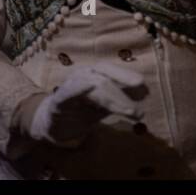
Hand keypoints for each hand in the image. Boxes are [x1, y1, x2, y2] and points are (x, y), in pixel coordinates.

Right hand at [26, 62, 146, 147]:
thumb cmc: (80, 111)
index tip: (143, 85)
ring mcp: (69, 87)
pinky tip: (89, 87)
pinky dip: (77, 88)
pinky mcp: (58, 102)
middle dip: (123, 95)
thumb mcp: (103, 105)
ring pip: (92, 88)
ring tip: (128, 112)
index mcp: (93, 75)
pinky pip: (67, 93)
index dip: (126, 75)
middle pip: (104, 80)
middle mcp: (81, 76)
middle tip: (138, 112)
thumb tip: (145, 92)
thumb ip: (120, 98)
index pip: (110, 71)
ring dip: (112, 99)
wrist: (51, 124)